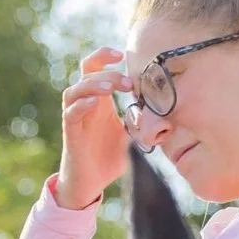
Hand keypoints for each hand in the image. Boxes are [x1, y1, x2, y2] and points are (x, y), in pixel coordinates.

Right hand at [54, 45, 132, 209]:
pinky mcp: (71, 134)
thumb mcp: (132, 134)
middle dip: (107, 71)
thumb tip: (168, 111)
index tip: (123, 54)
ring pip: (74, 90)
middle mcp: (86, 105)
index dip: (105, 55)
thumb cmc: (109, 158)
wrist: (91, 184)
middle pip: (86, 72)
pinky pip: (71, 114)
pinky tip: (94, 104)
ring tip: (109, 90)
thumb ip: (144, 120)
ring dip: (92, 85)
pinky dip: (81, 105)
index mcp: (100, 101)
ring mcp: (76, 118)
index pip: (95, 67)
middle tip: (128, 84)